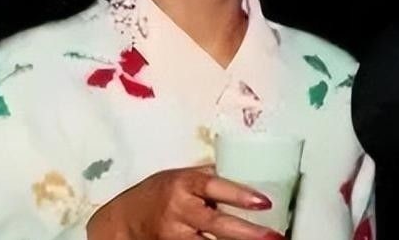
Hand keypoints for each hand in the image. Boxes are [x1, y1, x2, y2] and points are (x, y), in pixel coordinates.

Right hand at [86, 166, 282, 239]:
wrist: (124, 220)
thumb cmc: (158, 192)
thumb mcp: (181, 175)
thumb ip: (210, 176)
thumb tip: (247, 167)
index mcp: (184, 183)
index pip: (214, 187)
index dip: (239, 195)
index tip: (264, 202)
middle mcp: (179, 210)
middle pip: (217, 224)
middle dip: (248, 233)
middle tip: (275, 236)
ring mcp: (175, 235)